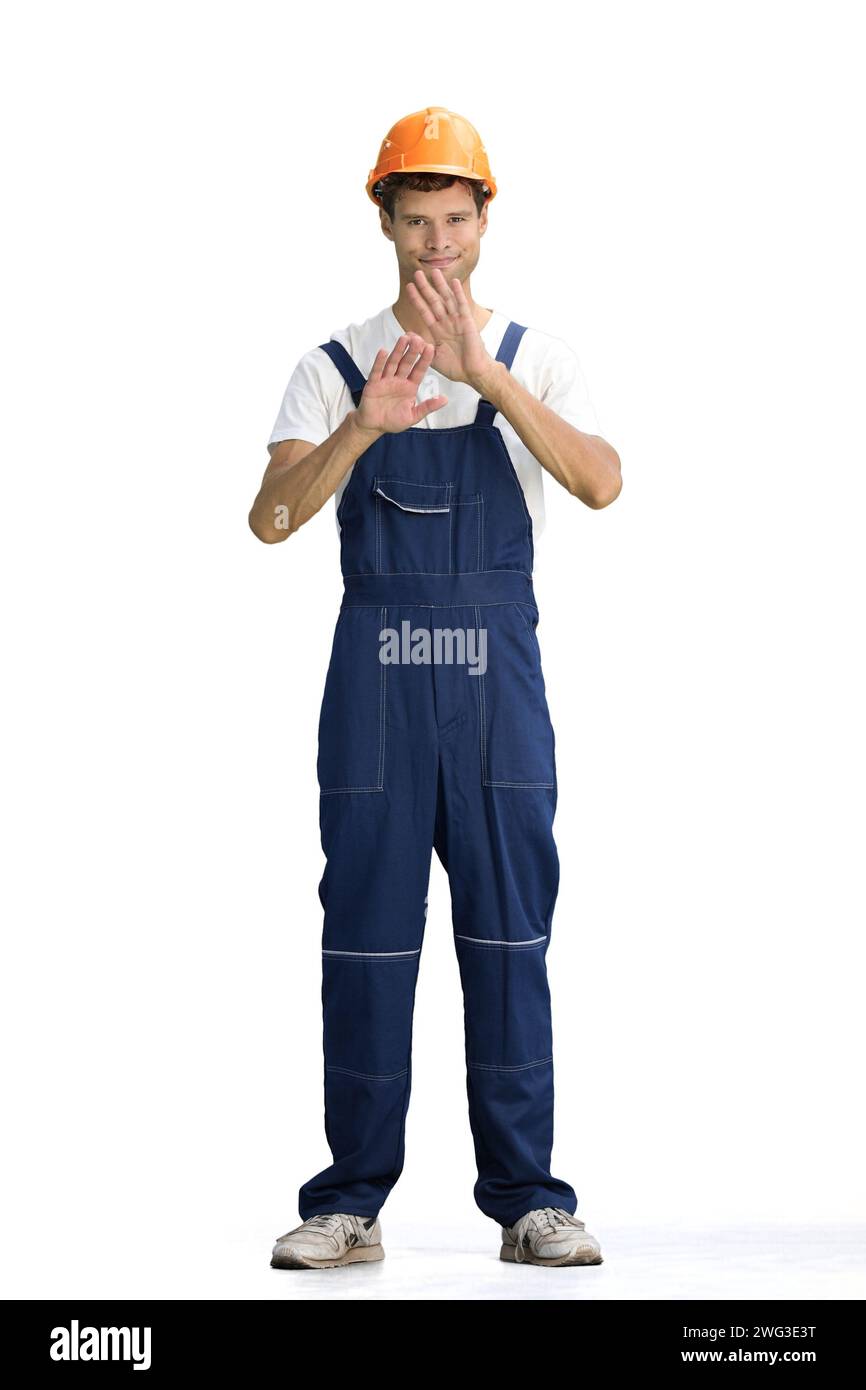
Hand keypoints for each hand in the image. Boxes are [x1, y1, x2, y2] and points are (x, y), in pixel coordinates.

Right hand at [355, 333, 447, 434]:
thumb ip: (427, 407)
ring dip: (398, 351)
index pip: (419, 371)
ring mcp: (386, 381)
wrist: (374, 426)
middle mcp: (399, 380)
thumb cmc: (393, 421)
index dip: (424, 360)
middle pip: (407, 363)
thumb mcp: (413, 416)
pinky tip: (384, 351)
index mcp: (410, 387)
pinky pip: (377, 372)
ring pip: (393, 363)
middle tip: (419, 338)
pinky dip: (380, 362)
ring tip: (404, 338)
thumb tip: (445, 399)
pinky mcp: (373, 384)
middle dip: (413, 351)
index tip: (431, 348)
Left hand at [407, 268, 497, 389]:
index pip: (425, 311)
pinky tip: (453, 281)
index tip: (409, 287)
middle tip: (417, 272)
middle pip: (434, 301)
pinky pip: (461, 305)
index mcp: (438, 331)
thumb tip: (408, 334)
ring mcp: (457, 321)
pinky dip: (457, 293)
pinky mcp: (467, 322)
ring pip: (447, 299)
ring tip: (433, 271)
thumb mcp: (433, 357)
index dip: (417, 299)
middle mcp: (446, 323)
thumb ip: (421, 345)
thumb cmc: (455, 368)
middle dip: (425, 287)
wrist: (473, 373)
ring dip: (440, 285)